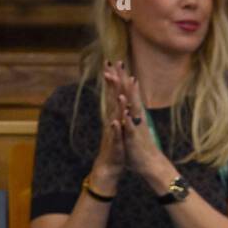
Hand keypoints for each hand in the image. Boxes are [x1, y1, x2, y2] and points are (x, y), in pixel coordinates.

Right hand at [92, 61, 127, 188]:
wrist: (109, 166)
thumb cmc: (115, 145)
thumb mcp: (117, 124)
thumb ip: (117, 110)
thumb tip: (118, 95)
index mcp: (113, 115)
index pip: (113, 92)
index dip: (113, 77)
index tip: (111, 61)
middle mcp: (111, 120)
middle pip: (111, 98)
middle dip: (111, 82)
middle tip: (109, 66)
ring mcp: (113, 132)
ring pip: (114, 116)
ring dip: (116, 105)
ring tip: (118, 93)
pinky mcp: (115, 144)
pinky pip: (116, 135)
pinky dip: (116, 128)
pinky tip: (116, 122)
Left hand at [110, 62, 167, 180]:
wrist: (150, 164)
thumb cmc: (138, 146)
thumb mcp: (132, 126)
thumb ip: (129, 113)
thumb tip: (126, 101)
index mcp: (132, 113)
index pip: (125, 92)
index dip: (120, 77)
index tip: (114, 62)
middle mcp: (135, 117)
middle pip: (129, 94)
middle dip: (124, 79)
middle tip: (120, 62)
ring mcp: (135, 126)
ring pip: (132, 108)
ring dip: (130, 95)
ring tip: (128, 81)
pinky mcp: (133, 138)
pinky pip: (130, 128)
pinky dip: (128, 120)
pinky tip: (125, 112)